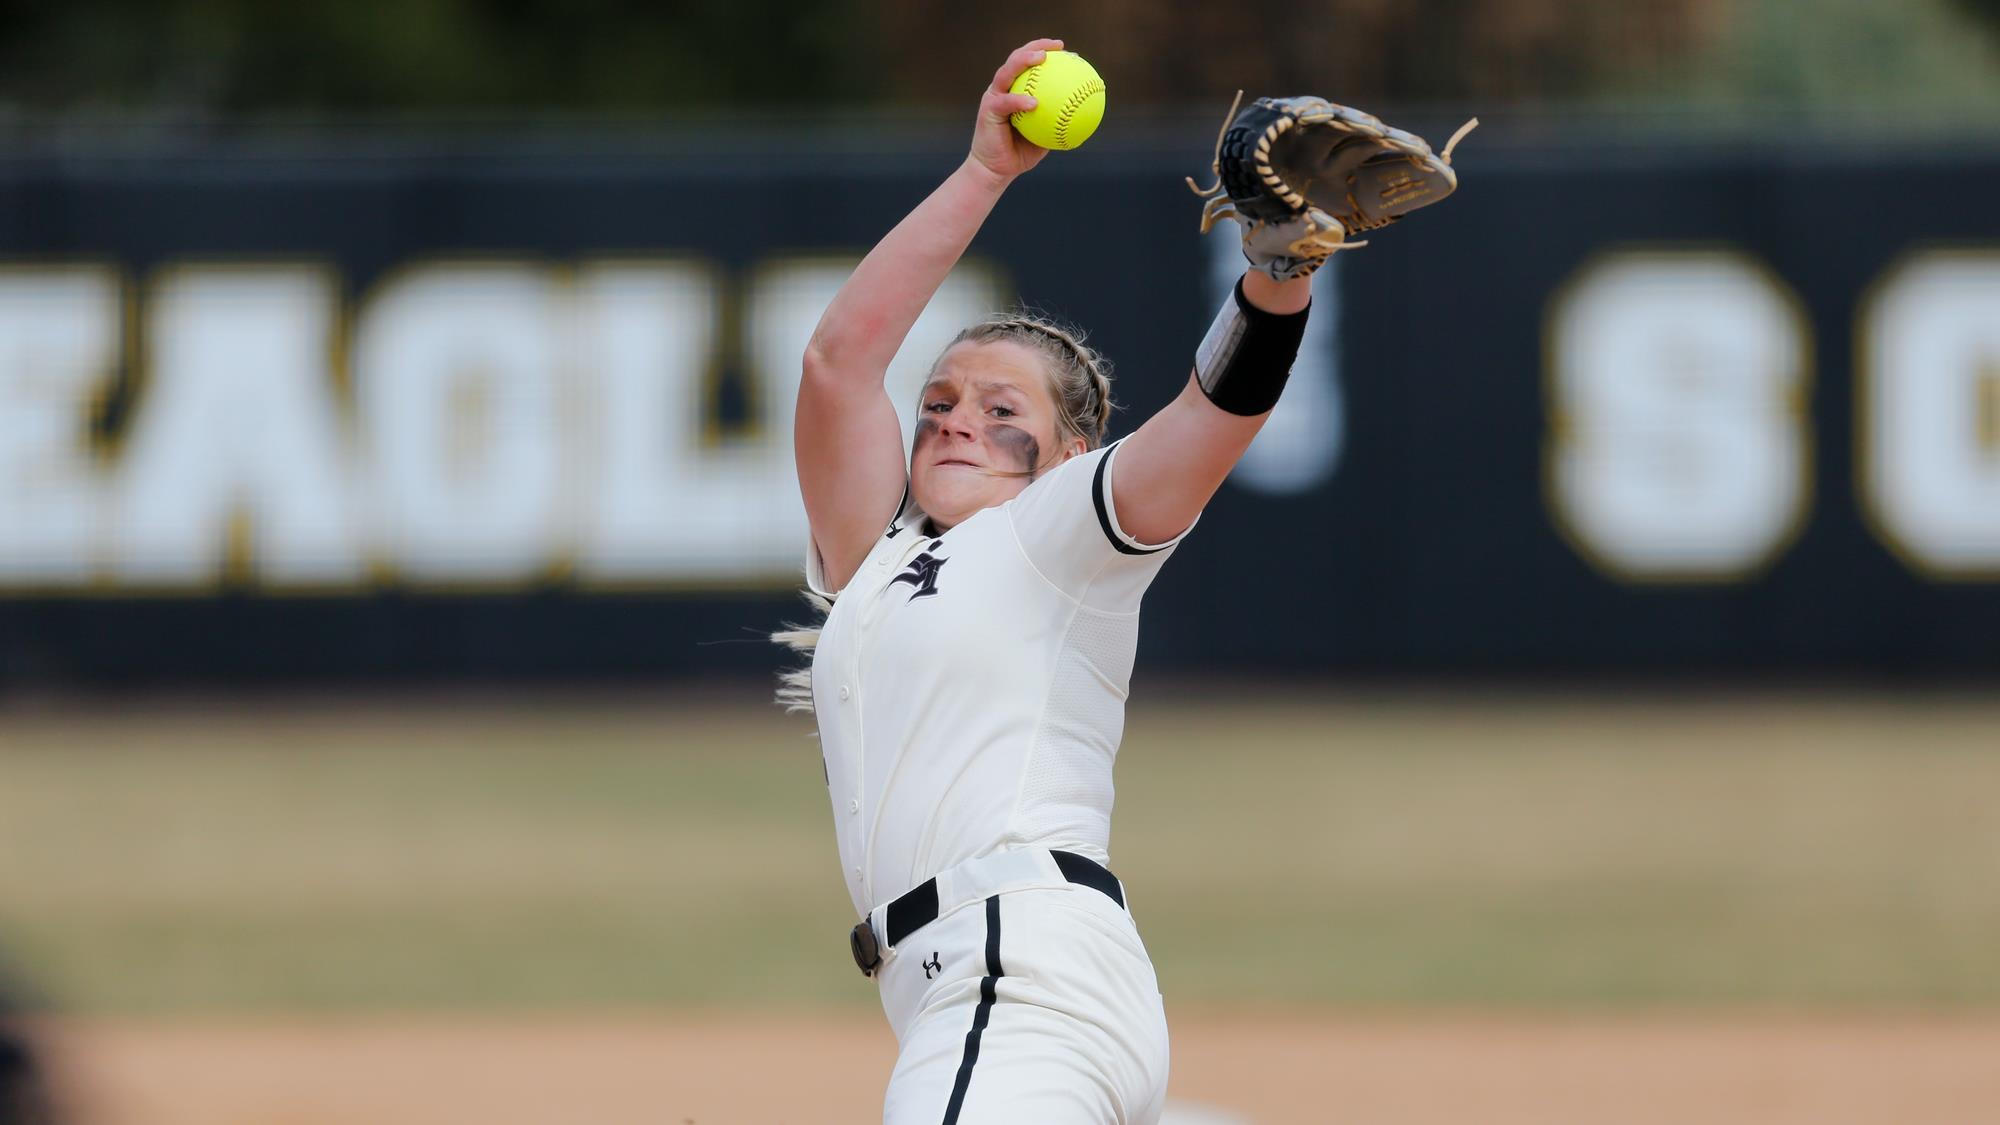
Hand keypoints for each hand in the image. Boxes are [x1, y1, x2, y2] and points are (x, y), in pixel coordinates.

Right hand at [967, 38, 1063, 181]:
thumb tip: (1087, 114)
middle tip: (1057, 47)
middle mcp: (1003, 88)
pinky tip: (1034, 102)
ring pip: (1007, 71)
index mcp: (1016, 90)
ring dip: (1023, 61)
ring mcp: (994, 97)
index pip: (1030, 64)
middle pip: (1017, 58)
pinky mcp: (987, 110)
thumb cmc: (1021, 153)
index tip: (1067, 51)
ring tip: (1041, 59)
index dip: (1047, 51)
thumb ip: (1060, 122)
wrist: (996, 170)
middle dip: (1036, 47)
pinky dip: (1019, 100)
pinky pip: (1005, 102)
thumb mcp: (1047, 137)